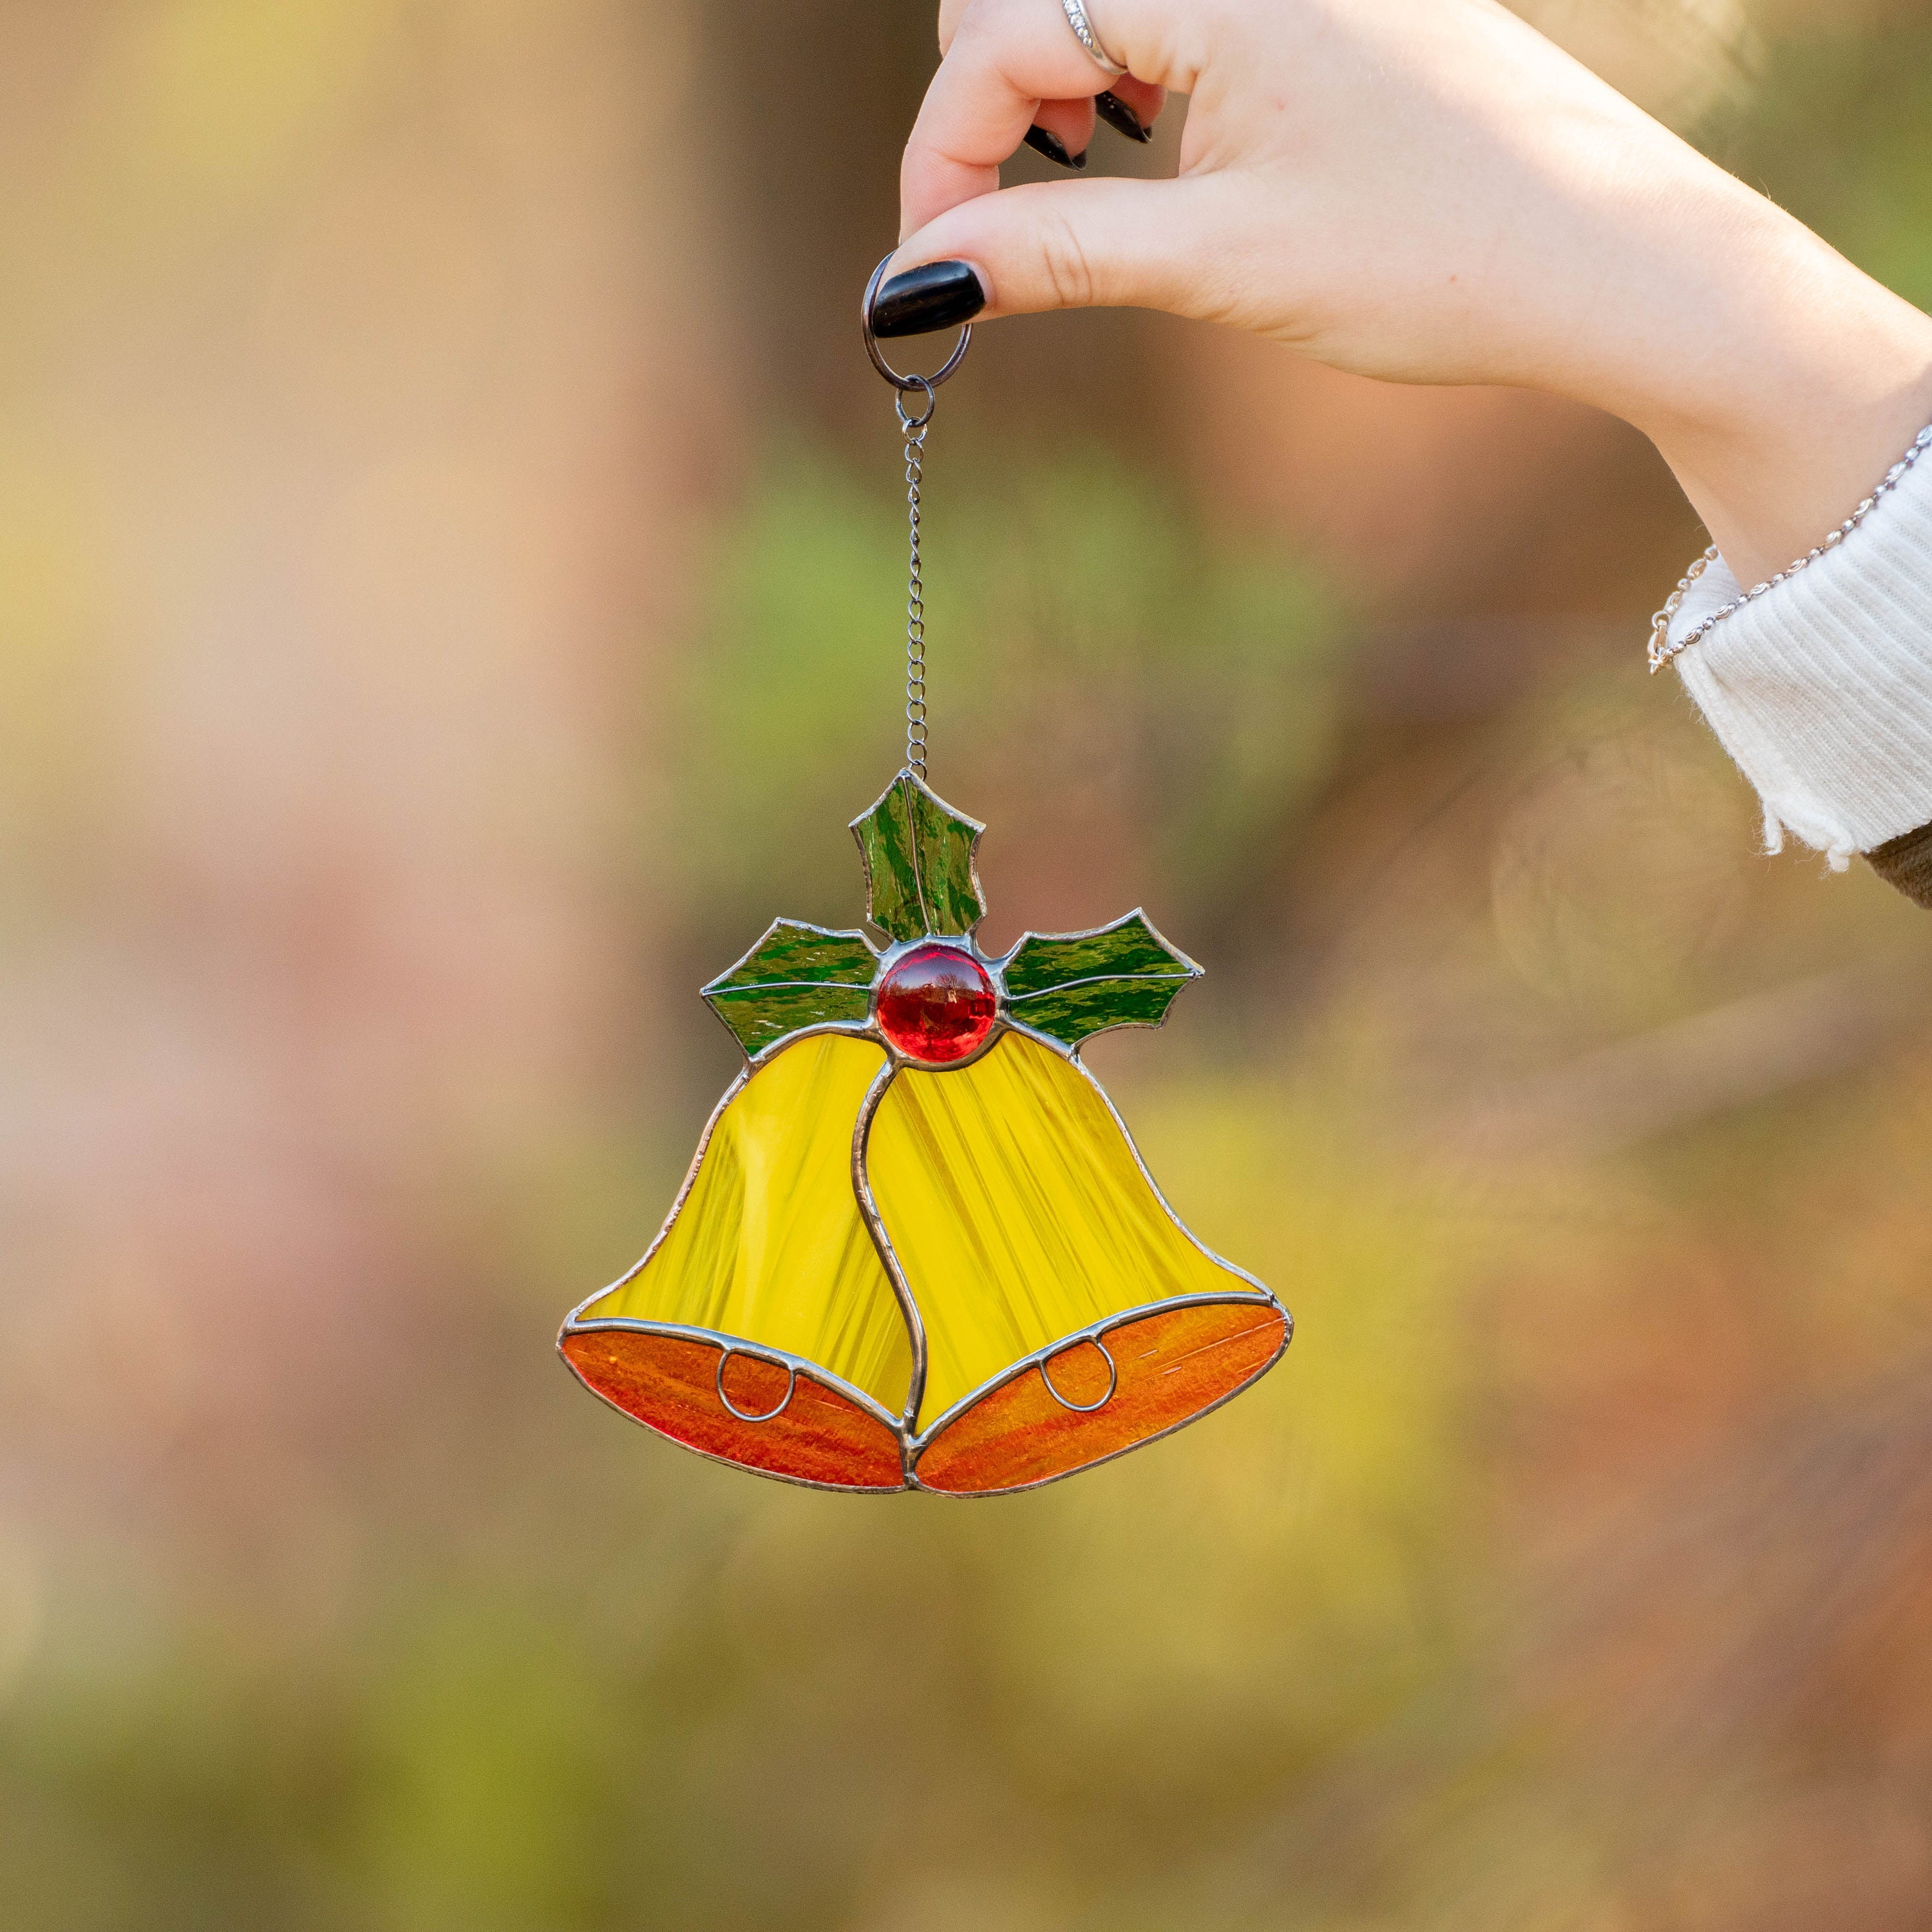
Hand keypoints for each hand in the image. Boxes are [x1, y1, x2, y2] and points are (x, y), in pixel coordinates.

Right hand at [880, 0, 1931, 587]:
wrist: (1619, 264)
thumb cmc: (1439, 258)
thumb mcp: (1222, 264)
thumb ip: (1053, 256)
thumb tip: (910, 284)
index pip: (998, 39)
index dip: (939, 160)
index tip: (929, 271)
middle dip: (985, 104)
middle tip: (1008, 218)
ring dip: (1056, 83)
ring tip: (1091, 175)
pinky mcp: (1337, 3)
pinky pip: (1183, 6)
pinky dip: (1135, 69)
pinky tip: (1167, 140)